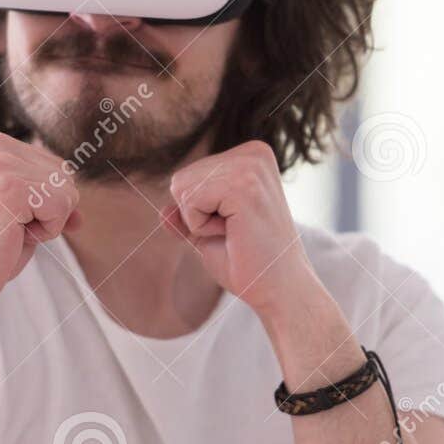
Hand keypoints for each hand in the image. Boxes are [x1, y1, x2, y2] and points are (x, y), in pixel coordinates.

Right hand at [0, 132, 79, 319]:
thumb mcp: (19, 216)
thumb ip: (48, 201)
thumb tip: (80, 217)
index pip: (56, 166)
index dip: (44, 203)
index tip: (6, 217)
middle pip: (65, 175)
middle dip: (49, 211)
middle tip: (6, 227)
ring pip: (68, 192)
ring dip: (47, 222)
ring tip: (7, 231)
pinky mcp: (8, 188)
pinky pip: (62, 208)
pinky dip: (47, 232)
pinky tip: (12, 237)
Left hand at [161, 140, 321, 320]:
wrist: (278, 290)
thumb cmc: (248, 264)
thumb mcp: (209, 234)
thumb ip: (186, 217)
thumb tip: (165, 211)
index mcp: (250, 156)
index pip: (188, 174)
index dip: (199, 211)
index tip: (235, 226)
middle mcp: (253, 153)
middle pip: (181, 178)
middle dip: (196, 215)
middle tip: (234, 233)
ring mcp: (250, 166)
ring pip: (182, 187)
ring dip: (199, 221)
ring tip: (235, 232)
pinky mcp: (244, 185)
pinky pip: (190, 200)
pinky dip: (201, 226)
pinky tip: (234, 233)